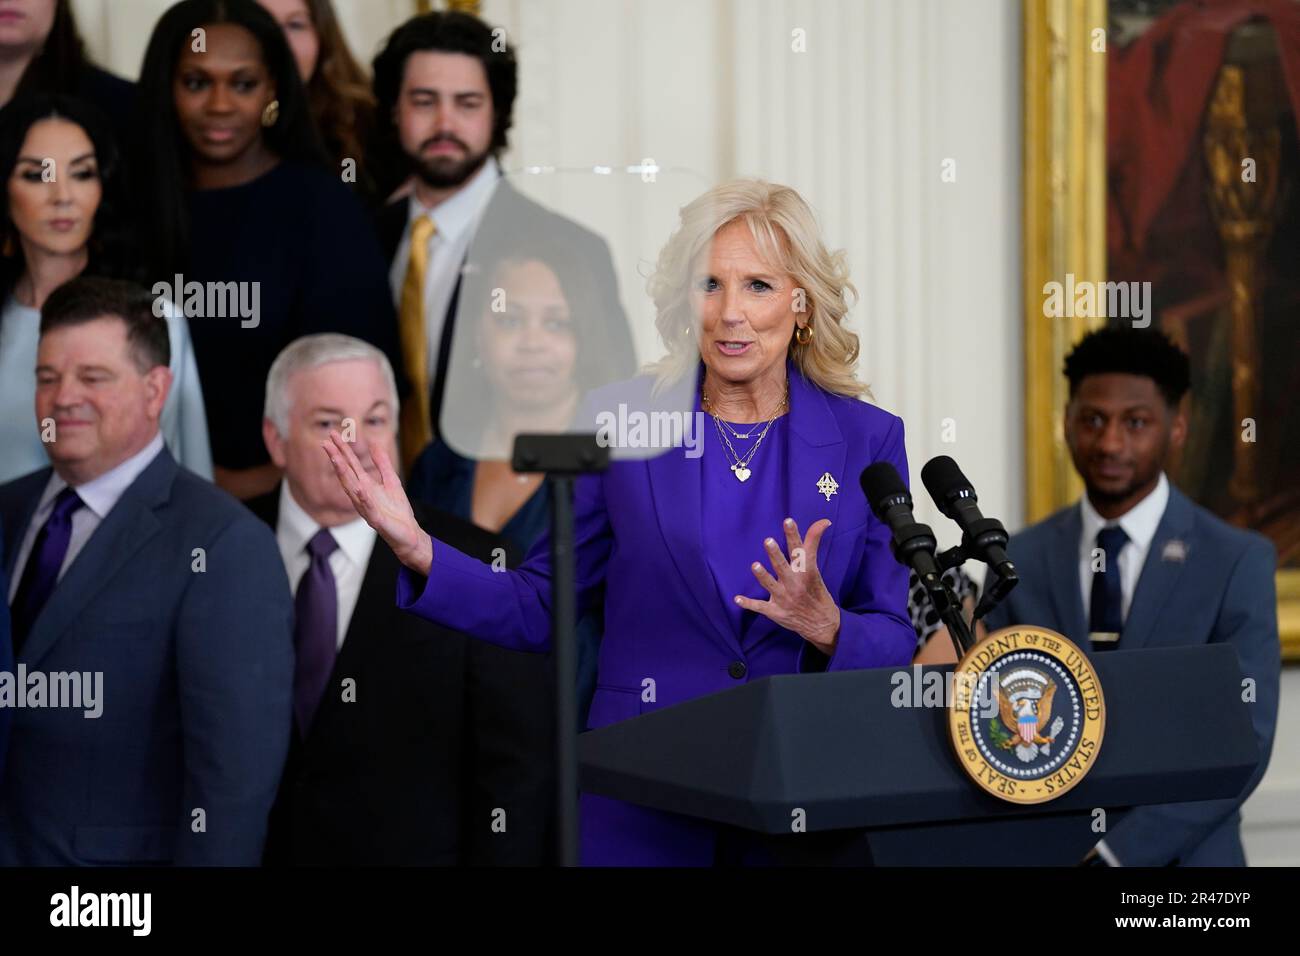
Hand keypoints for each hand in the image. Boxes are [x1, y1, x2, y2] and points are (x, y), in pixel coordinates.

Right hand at [321, 431, 431, 574]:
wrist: (408, 533)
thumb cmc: (398, 510)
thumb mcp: (391, 481)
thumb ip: (382, 464)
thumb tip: (374, 444)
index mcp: (365, 486)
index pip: (351, 464)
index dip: (342, 450)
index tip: (333, 435)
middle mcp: (361, 495)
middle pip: (346, 474)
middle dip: (336, 458)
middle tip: (326, 442)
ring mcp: (366, 507)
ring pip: (351, 488)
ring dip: (343, 473)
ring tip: (336, 458)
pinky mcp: (376, 519)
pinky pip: (368, 507)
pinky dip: (363, 498)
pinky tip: (358, 487)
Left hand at [735, 517, 840, 655]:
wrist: (821, 624)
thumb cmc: (816, 592)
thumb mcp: (816, 568)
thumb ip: (812, 544)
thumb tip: (824, 521)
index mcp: (805, 572)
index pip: (799, 550)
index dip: (793, 535)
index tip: (788, 520)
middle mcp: (794, 584)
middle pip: (783, 566)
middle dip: (775, 554)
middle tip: (768, 541)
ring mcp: (783, 598)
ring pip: (771, 585)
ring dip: (763, 576)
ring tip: (755, 565)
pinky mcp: (775, 611)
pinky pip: (759, 607)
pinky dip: (748, 604)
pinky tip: (737, 599)